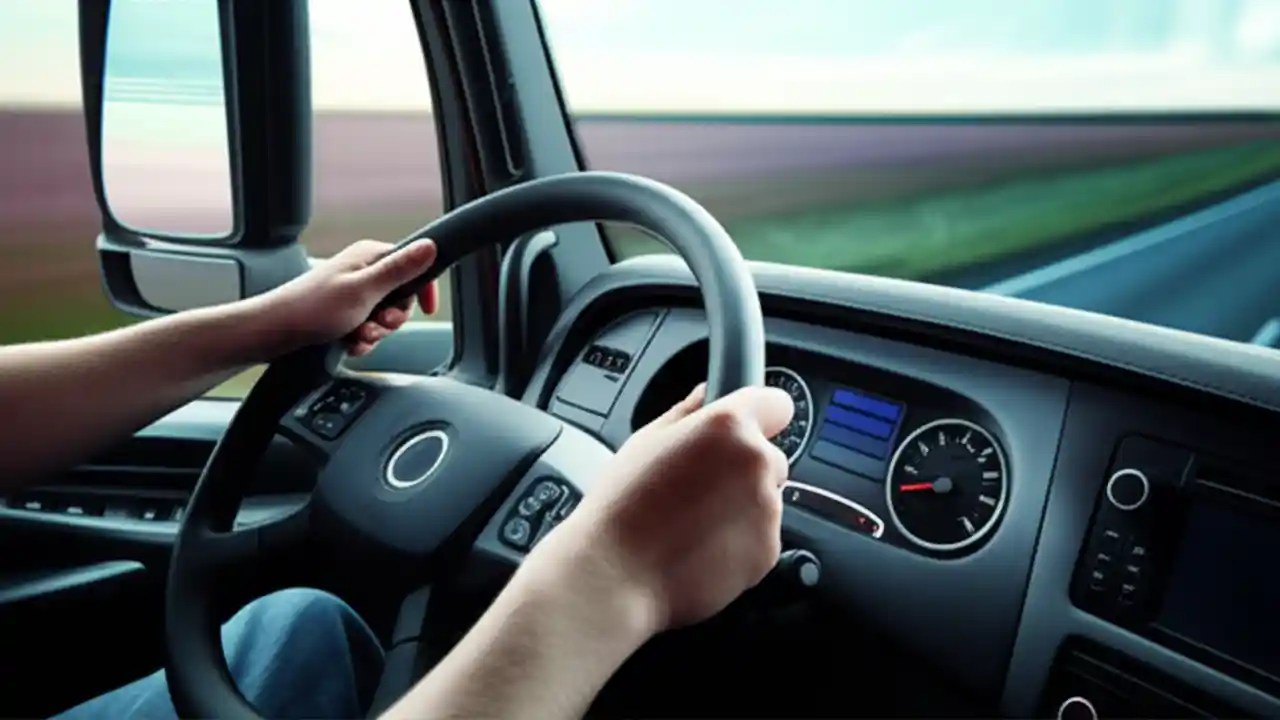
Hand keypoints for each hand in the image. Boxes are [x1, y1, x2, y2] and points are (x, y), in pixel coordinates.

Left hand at [249, 239, 437, 358]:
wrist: (275, 331)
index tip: (428, 310)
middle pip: (402, 297)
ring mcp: (354, 291)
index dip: (423, 289)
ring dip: (376, 333)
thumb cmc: (314, 307)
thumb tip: (431, 246)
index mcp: (371, 256)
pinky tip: (350, 343)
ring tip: (357, 337)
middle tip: (377, 325)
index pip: (415, 265)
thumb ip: (401, 270)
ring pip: (385, 316)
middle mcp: (364, 270)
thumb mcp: (365, 289)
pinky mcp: (345, 311)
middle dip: (392, 319)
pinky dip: (363, 339)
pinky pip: (369, 328)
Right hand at [531, 383, 793, 634]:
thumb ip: (686, 412)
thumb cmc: (622, 507)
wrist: (616, 574)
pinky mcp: (768, 550)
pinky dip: (740, 541)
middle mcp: (756, 463)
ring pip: (766, 499)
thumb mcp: (645, 441)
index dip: (760, 415)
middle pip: (770, 456)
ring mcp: (766, 509)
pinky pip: (761, 536)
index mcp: (727, 426)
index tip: (747, 427)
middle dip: (743, 468)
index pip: (776, 403)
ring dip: (741, 506)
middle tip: (699, 486)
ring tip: (692, 520)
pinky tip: (700, 544)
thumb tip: (706, 394)